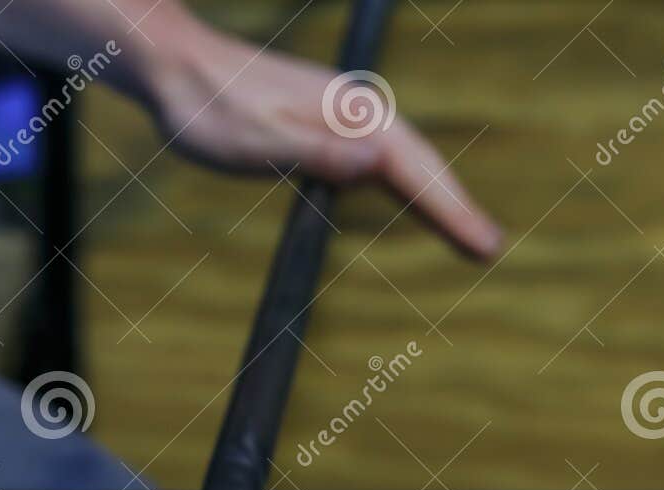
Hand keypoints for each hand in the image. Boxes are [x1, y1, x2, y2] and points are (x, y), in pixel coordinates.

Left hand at [147, 13, 501, 259]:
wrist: (175, 65)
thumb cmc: (208, 108)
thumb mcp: (257, 141)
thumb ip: (316, 154)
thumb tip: (376, 166)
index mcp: (347, 115)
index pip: (413, 169)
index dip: (450, 209)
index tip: (483, 245)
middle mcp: (353, 109)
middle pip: (418, 163)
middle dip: (454, 206)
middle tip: (488, 249)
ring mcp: (339, 113)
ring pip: (400, 158)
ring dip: (434, 194)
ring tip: (464, 232)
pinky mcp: (321, 121)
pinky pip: (375, 156)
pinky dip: (400, 180)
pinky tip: (405, 196)